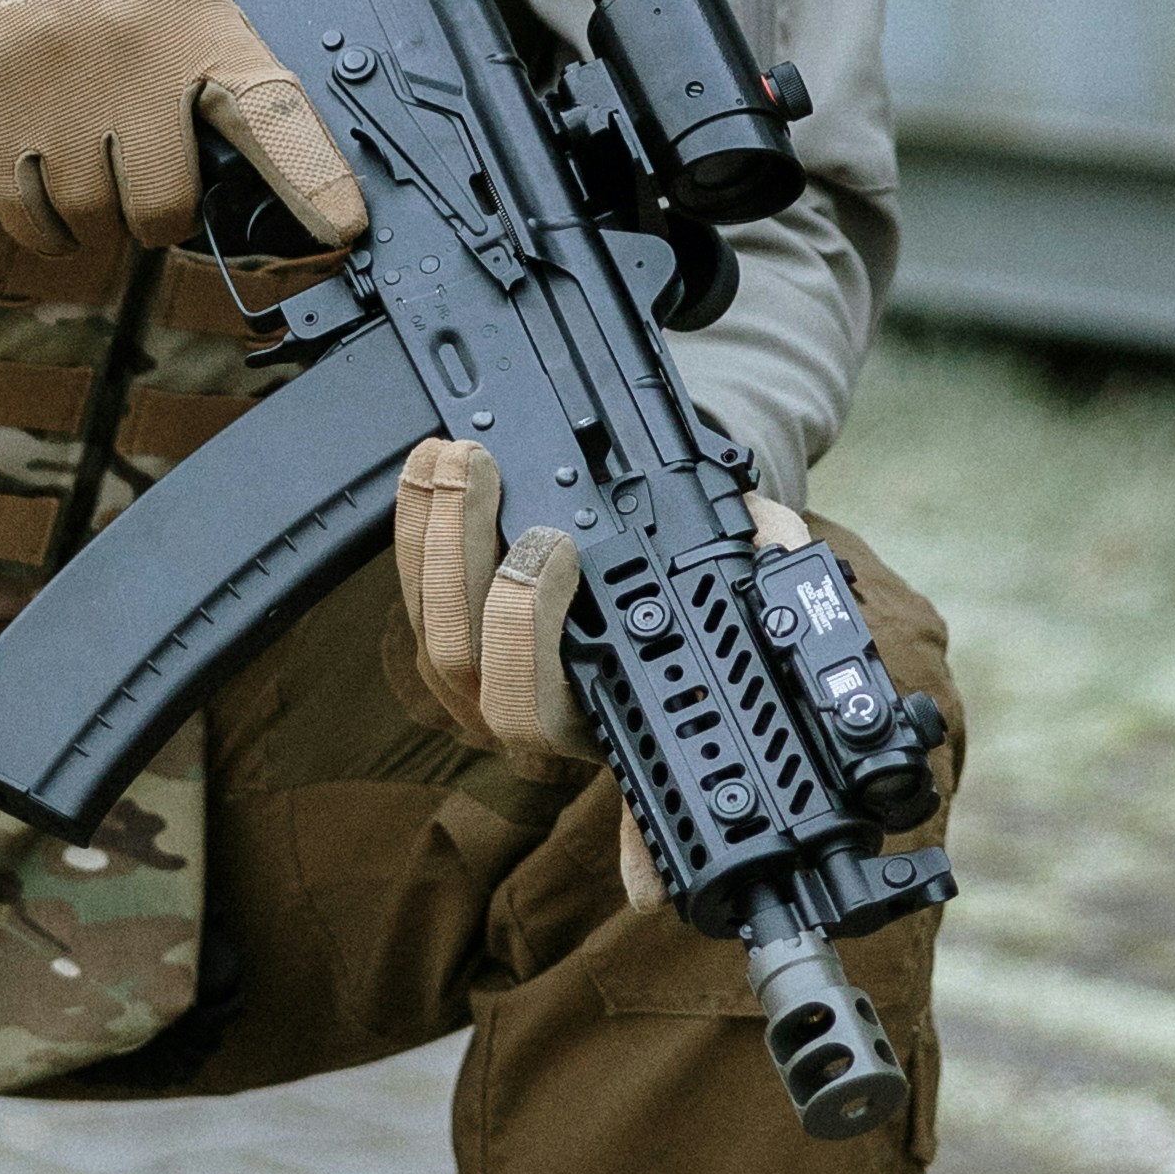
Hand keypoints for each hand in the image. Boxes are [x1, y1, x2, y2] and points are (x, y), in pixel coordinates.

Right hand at [0, 0, 369, 255]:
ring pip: (93, 221)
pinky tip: (43, 187)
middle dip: (154, 217)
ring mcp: (63, 90)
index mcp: (198, 27)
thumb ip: (209, 80)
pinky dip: (42, 226)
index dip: (311, 176)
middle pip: (165, 207)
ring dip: (90, 218)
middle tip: (139, 183)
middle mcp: (137, 58)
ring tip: (82, 165)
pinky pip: (31, 220)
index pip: (270, 110)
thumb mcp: (171, 3)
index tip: (341, 228)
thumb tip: (249, 186)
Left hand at [392, 444, 818, 910]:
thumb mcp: (741, 594)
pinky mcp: (443, 626)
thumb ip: (753, 570)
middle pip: (468, 662)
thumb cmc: (697, 606)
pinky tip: (430, 463)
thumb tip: (761, 537)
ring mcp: (475, 670)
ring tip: (462, 458)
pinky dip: (415, 522)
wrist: (659, 597)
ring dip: (436, 537)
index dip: (530, 645)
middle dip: (483, 577)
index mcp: (594, 715)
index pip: (540, 709)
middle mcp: (522, 705)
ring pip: (431, 624)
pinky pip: (413, 587)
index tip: (558, 552)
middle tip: (516, 504)